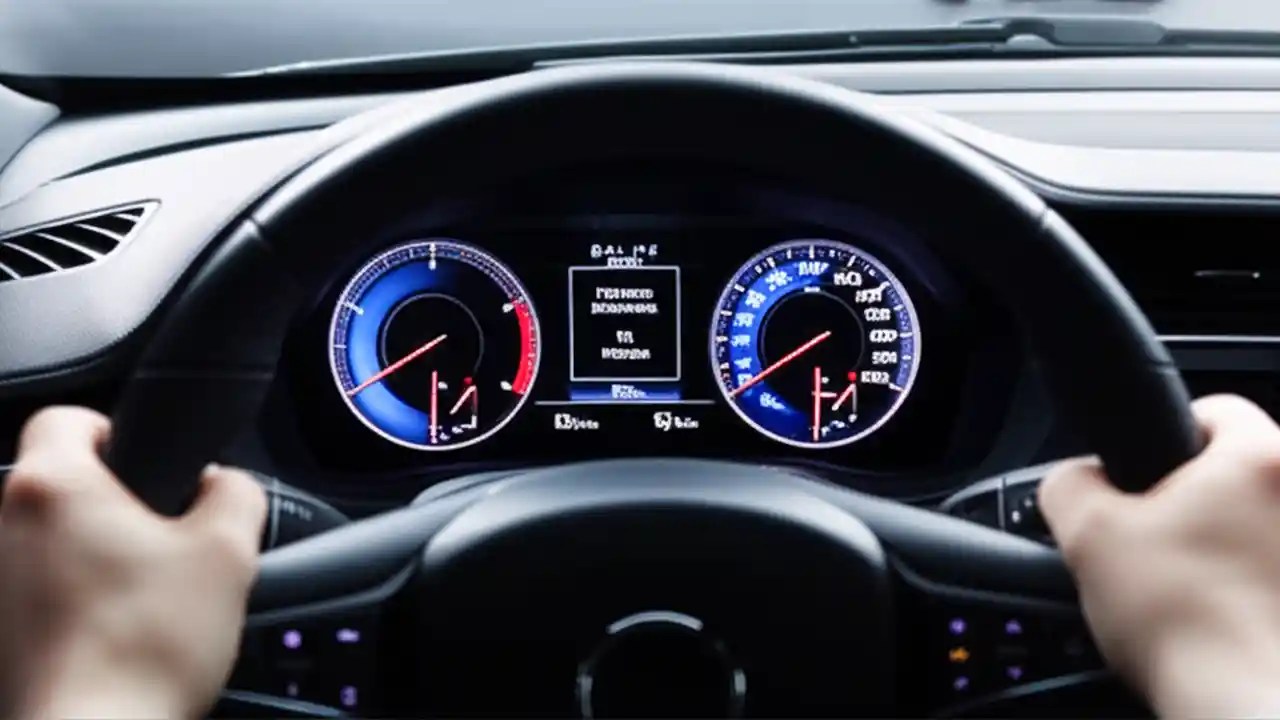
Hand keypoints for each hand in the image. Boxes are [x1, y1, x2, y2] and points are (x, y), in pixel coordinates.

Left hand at [0, 407, 265, 719]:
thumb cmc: (145, 647)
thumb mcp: (229, 552)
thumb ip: (236, 493)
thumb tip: (225, 485)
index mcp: (54, 485)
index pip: (68, 416)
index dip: (117, 431)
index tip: (150, 467)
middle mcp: (5, 524)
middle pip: (60, 481)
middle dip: (113, 502)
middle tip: (165, 538)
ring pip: (49, 539)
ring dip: (93, 553)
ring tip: (145, 594)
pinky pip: (39, 588)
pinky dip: (75, 598)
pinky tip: (117, 632)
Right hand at [1040, 395, 1279, 717]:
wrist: (1246, 708)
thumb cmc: (1185, 623)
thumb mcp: (1085, 535)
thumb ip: (1069, 484)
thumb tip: (1074, 480)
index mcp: (1260, 458)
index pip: (1212, 411)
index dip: (1162, 442)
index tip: (1144, 484)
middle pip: (1242, 472)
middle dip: (1199, 501)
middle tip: (1159, 545)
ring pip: (1264, 526)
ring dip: (1234, 544)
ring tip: (1196, 590)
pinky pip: (1276, 570)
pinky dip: (1258, 584)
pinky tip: (1229, 617)